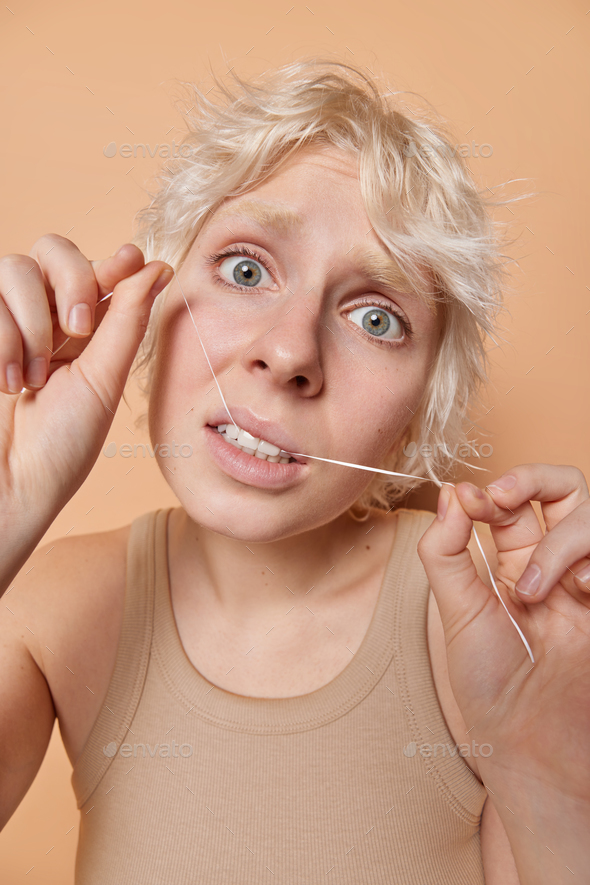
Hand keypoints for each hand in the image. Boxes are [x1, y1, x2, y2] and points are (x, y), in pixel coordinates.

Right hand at [0, 234, 172, 586]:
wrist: (7, 486)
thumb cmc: (59, 447)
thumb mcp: (102, 381)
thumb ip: (126, 322)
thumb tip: (158, 268)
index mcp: (84, 332)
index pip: (96, 270)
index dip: (112, 259)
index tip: (130, 260)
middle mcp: (43, 318)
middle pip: (53, 250)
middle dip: (72, 281)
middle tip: (79, 329)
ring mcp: (4, 322)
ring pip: (16, 268)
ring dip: (32, 323)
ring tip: (33, 379)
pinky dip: (2, 340)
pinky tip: (8, 382)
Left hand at [417, 464, 589, 797]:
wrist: (531, 745)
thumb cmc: (490, 685)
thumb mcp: (456, 611)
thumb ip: (447, 551)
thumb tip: (450, 493)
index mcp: (511, 564)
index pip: (514, 500)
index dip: (495, 487)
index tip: (471, 500)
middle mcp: (553, 566)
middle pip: (564, 490)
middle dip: (535, 479)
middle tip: (503, 499)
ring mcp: (584, 583)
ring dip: (562, 538)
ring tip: (536, 589)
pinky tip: (584, 591)